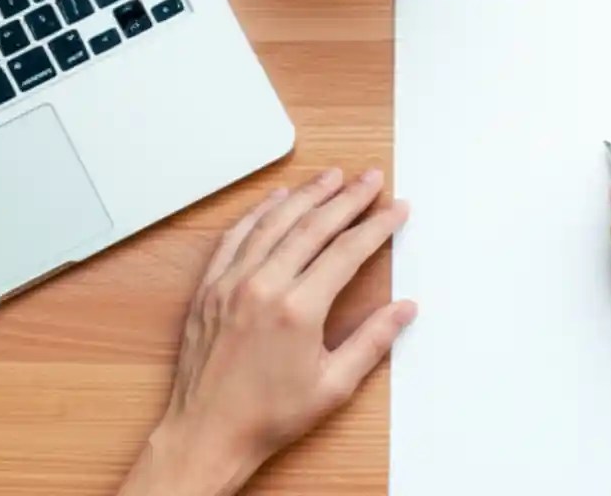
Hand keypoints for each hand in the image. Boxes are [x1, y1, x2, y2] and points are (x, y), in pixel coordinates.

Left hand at [119, 168, 416, 495]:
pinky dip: (259, 212)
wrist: (206, 434)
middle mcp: (262, 287)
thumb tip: (404, 310)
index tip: (396, 210)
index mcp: (297, 310)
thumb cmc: (267, 416)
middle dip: (348, 198)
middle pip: (313, 226)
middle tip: (370, 179)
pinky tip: (277, 199)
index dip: (377, 226)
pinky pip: (236, 236)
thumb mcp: (333, 386)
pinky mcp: (209, 288)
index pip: (347, 251)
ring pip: (274, 222)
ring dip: (306, 195)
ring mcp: (231, 283)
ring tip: (331, 176)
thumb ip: (372, 341)